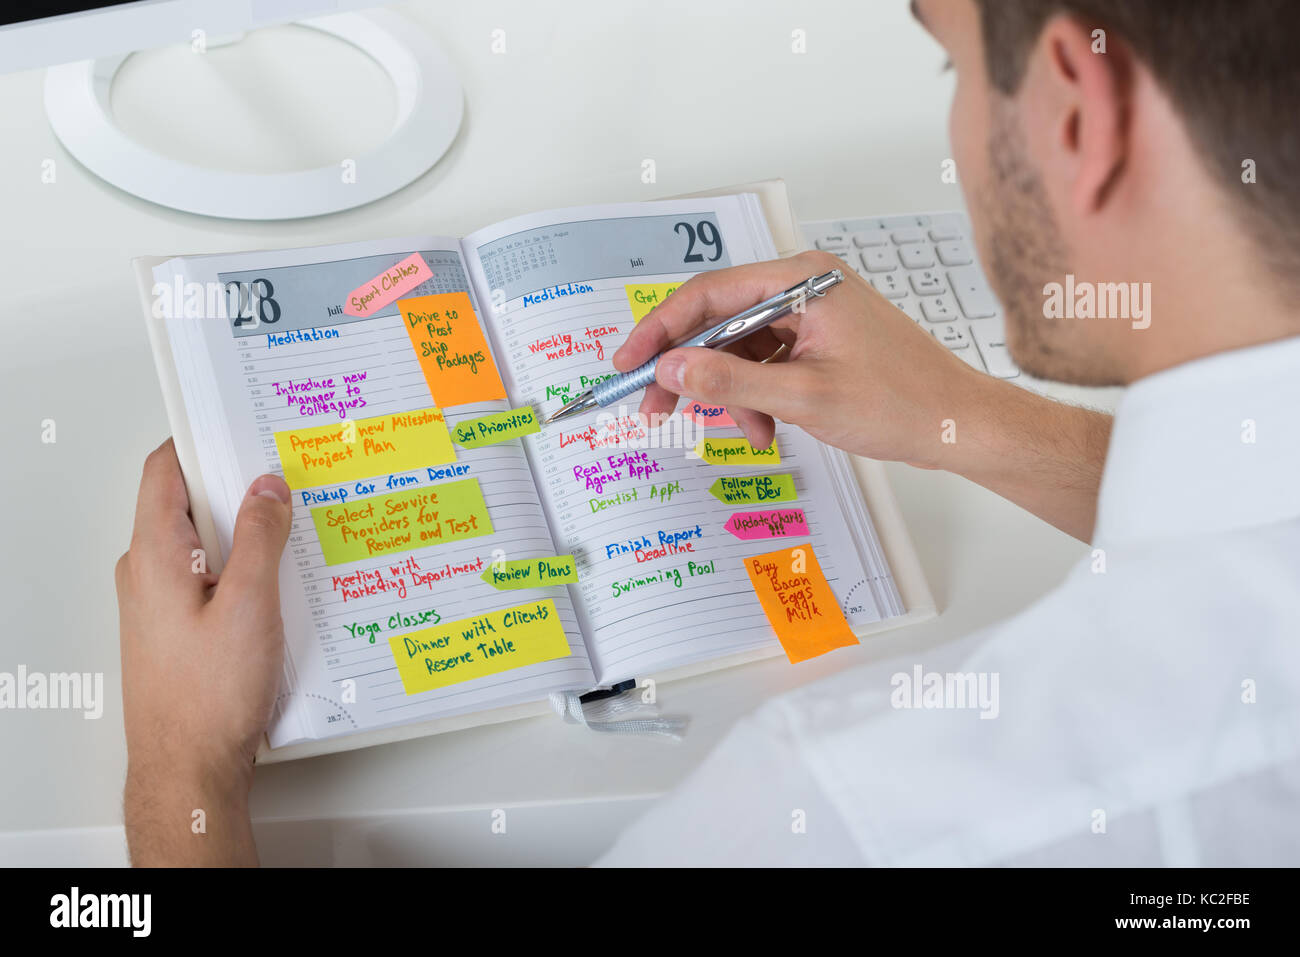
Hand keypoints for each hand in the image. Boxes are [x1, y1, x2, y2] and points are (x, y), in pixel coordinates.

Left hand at [116, 438, 291, 864]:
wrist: (188, 767)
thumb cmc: (207, 697)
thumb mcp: (250, 605)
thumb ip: (261, 538)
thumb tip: (267, 489)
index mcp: (154, 554)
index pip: (165, 470)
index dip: (203, 440)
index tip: (241, 425)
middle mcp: (147, 572)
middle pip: (187, 502)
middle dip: (237, 484)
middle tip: (284, 476)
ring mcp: (159, 601)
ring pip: (202, 542)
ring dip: (245, 531)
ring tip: (291, 530)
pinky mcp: (177, 626)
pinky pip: (209, 576)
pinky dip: (243, 565)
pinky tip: (279, 581)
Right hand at [612, 250, 985, 466]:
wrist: (958, 424)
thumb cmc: (903, 402)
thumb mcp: (805, 397)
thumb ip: (731, 380)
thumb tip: (672, 368)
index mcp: (803, 281)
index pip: (708, 294)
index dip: (660, 330)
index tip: (629, 362)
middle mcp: (804, 288)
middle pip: (719, 322)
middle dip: (691, 371)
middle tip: (657, 409)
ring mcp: (812, 316)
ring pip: (740, 350)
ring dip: (731, 394)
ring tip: (748, 433)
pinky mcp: (819, 342)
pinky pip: (765, 364)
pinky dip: (756, 398)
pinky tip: (767, 428)